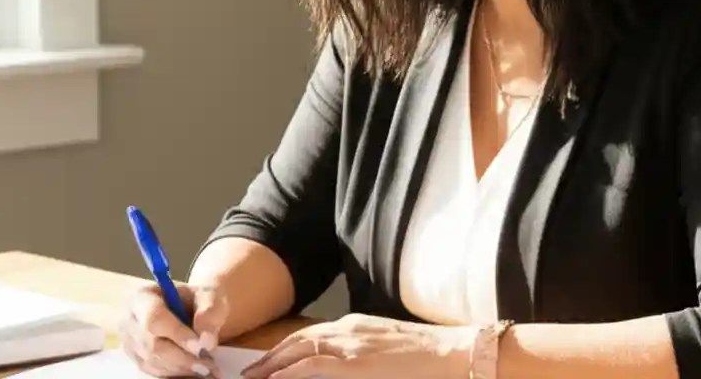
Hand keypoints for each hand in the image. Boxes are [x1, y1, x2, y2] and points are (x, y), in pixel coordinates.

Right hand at [120, 282, 229, 376]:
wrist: (192, 310)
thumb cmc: (197, 300)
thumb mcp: (209, 296)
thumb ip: (209, 313)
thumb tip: (205, 341)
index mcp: (142, 296)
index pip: (154, 318)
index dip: (177, 334)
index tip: (201, 347)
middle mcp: (129, 319)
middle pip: (151, 345)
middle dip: (182, 357)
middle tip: (208, 364)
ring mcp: (129, 342)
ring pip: (153, 362)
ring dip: (182, 368)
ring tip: (207, 367)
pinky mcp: (136, 359)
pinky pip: (154, 372)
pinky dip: (176, 373)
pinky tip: (195, 370)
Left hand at [240, 313, 474, 378]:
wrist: (451, 352)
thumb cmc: (424, 356)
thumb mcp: (385, 350)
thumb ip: (360, 355)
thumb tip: (344, 368)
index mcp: (354, 326)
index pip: (310, 335)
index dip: (285, 349)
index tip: (268, 362)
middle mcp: (347, 329)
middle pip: (297, 340)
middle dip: (271, 357)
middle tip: (250, 372)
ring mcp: (350, 343)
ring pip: (299, 350)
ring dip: (272, 365)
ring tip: (253, 378)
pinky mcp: (356, 362)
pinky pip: (313, 365)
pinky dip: (289, 372)